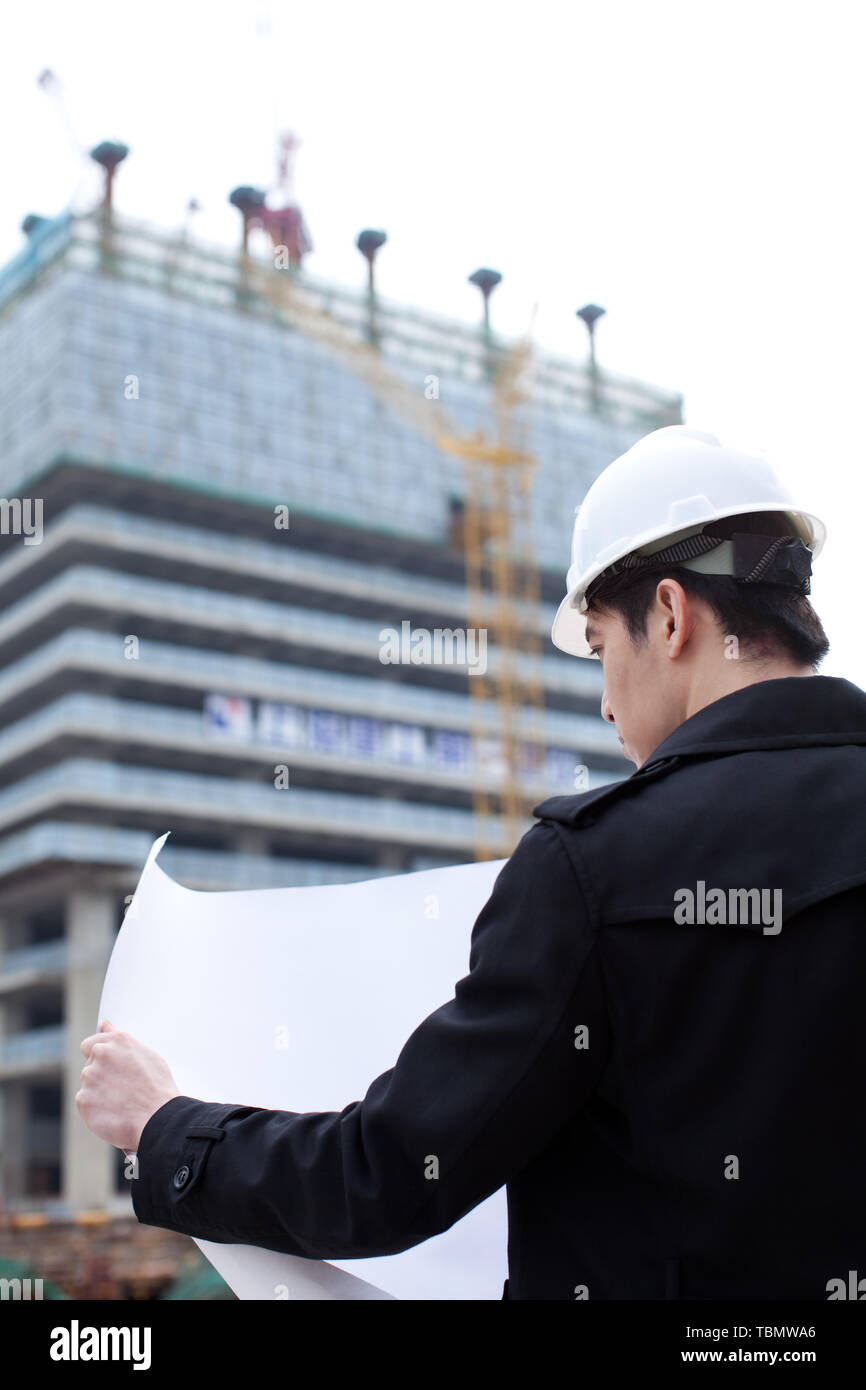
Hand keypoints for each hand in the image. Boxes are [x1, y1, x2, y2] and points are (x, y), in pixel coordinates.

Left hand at [77, 1020, 180, 1149]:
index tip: (109, 1069)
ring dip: (98, 1092)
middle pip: (90, 1066)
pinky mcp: (83, 1099)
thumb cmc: (157, 1087)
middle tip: (122, 1089)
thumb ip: (119, 1040)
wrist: (158, 1118)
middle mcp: (101, 1054)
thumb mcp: (146, 1054)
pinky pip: (85, 1102)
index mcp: (117, 1040)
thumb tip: (104, 1024)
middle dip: (101, 1076)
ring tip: (121, 1102)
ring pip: (88, 1084)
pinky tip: (113, 1112)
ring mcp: (90, 1077)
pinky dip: (95, 1108)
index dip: (98, 1057)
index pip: (90, 1044)